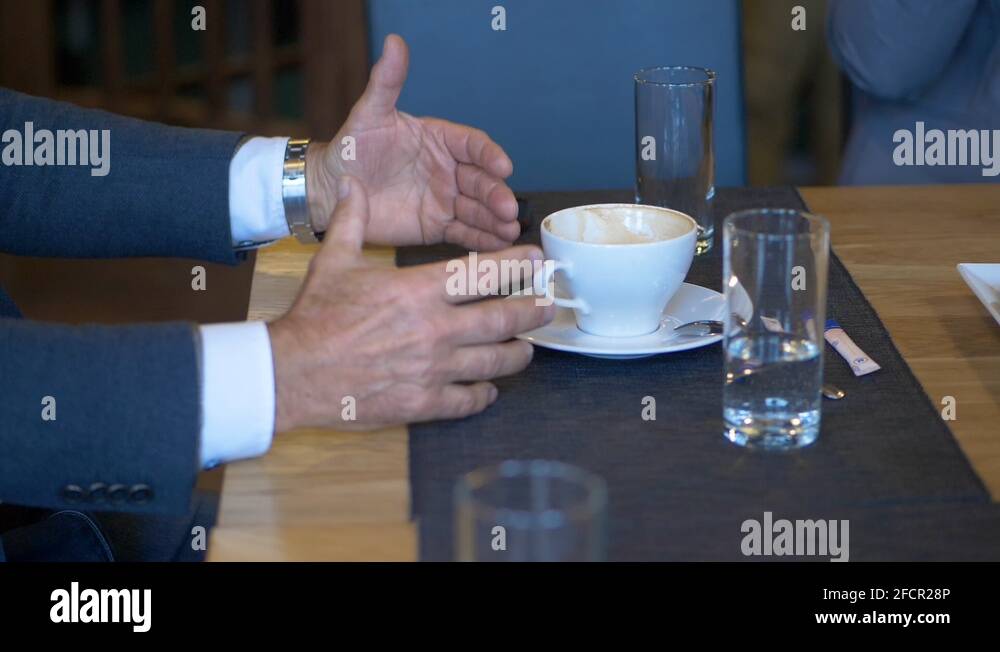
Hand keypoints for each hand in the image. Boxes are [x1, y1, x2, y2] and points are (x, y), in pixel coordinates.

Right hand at [267, 175, 551, 431]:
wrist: (292, 372)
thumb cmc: (315, 317)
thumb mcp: (333, 261)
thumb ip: (352, 221)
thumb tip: (352, 184)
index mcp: (418, 290)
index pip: (483, 274)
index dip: (517, 266)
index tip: (536, 261)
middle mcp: (435, 329)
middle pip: (503, 318)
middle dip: (532, 310)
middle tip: (548, 304)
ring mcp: (434, 369)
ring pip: (495, 362)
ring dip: (517, 353)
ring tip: (527, 348)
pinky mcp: (424, 402)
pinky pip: (469, 400)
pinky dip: (483, 394)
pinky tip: (488, 389)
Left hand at [306, 34, 519, 251]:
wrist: (331, 190)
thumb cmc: (351, 148)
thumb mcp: (369, 113)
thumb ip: (387, 82)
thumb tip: (395, 43)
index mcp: (439, 140)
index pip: (473, 144)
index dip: (489, 155)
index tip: (502, 166)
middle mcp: (448, 169)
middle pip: (481, 180)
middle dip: (496, 194)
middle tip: (506, 207)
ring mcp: (445, 198)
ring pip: (477, 209)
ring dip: (495, 220)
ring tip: (509, 231)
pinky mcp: (437, 225)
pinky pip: (464, 232)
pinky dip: (481, 240)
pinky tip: (498, 247)